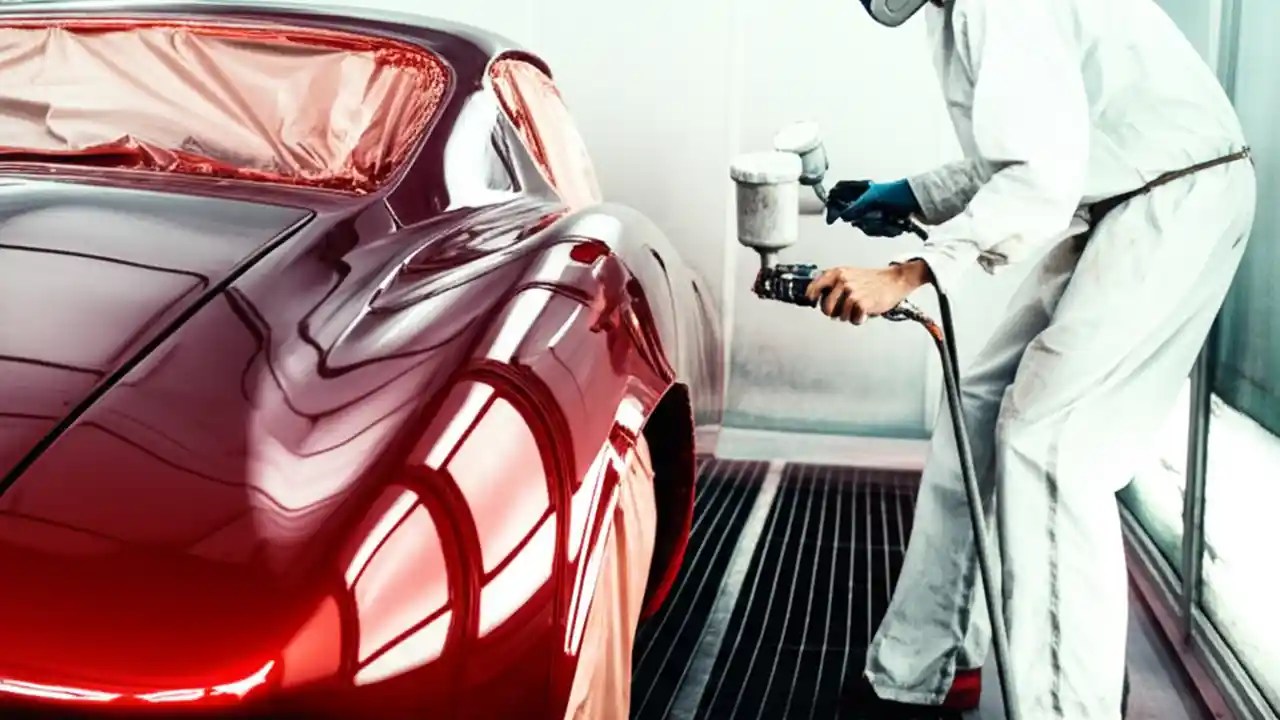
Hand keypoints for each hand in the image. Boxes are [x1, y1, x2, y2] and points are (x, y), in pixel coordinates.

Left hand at [804, 262, 928, 324]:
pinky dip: (859, 320)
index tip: (812, 302)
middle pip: (826, 308)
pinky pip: (853, 320)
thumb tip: (819, 298)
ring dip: (848, 316)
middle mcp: (842, 281)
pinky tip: (864, 313)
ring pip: (839, 316)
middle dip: (833, 313)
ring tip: (857, 309)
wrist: (895, 279)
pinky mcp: (861, 302)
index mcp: (838, 273)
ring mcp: (851, 292)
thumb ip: (834, 283)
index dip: (811, 297)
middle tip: (843, 310)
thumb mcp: (850, 274)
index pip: (815, 286)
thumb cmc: (873, 279)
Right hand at [825, 179, 920, 235]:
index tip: (831, 218)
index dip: (836, 208)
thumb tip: (843, 216)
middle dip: (867, 222)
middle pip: (856, 219)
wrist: (922, 200)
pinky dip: (888, 230)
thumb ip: (855, 207)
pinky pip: (880, 231)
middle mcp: (870, 202)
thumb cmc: (900, 193)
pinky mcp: (888, 221)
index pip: (843, 199)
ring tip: (890, 220)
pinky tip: (895, 224)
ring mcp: (879, 212)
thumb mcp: (873, 198)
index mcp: (864, 192)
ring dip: (879, 227)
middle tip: (876, 218)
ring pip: (868, 227)